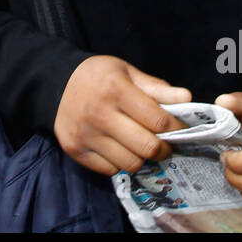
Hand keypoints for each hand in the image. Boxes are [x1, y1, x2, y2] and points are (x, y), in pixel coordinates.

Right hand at [54, 56, 191, 175]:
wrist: (55, 83)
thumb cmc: (98, 76)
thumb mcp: (127, 72)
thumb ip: (157, 87)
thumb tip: (186, 98)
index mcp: (115, 89)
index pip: (158, 120)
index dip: (176, 127)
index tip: (179, 128)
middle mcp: (99, 113)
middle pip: (147, 147)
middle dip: (163, 148)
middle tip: (163, 144)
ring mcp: (85, 135)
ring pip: (130, 163)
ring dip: (141, 157)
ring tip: (139, 145)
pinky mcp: (76, 150)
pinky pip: (110, 170)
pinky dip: (119, 163)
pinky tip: (118, 148)